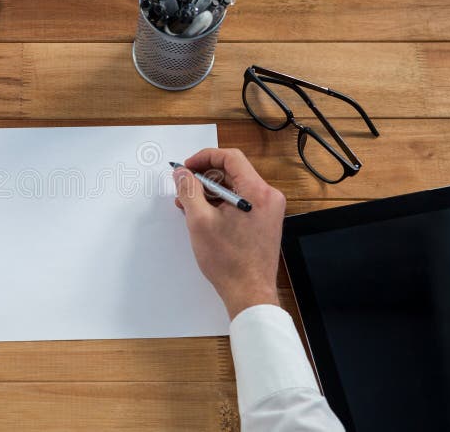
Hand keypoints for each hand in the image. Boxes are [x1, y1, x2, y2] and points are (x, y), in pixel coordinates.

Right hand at [173, 148, 285, 319]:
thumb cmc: (230, 262)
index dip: (204, 158)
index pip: (230, 158)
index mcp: (257, 192)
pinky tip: (203, 215)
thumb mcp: (200, 221)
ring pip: (234, 187)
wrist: (249, 292)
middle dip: (204, 177)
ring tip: (189, 205)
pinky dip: (220, 204)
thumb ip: (188, 190)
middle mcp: (268, 197)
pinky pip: (240, 201)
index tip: (187, 167)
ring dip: (210, 192)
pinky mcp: (264, 221)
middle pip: (232, 172)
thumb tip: (181, 173)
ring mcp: (268, 210)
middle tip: (184, 187)